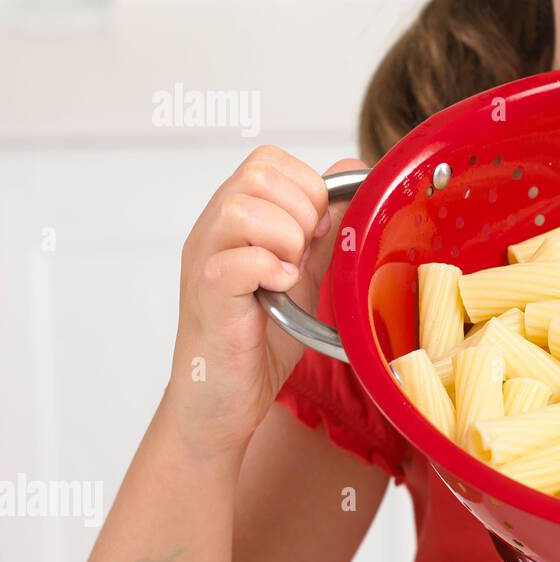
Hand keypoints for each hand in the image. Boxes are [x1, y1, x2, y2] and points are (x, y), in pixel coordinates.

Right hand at [164, 147, 366, 459]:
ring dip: (285, 240)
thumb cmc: (259, 339)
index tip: (318, 232)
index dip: (308, 188)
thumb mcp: (304, 272)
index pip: (269, 160)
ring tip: (289, 274)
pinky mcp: (206, 295)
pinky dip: (271, 272)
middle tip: (305, 253)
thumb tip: (353, 179)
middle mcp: (212, 229)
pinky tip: (279, 292)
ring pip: (241, 209)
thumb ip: (323, 230)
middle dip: (301, 210)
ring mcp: (204, 259)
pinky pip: (237, 261)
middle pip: (257, 174)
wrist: (225, 401)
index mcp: (235, 216)